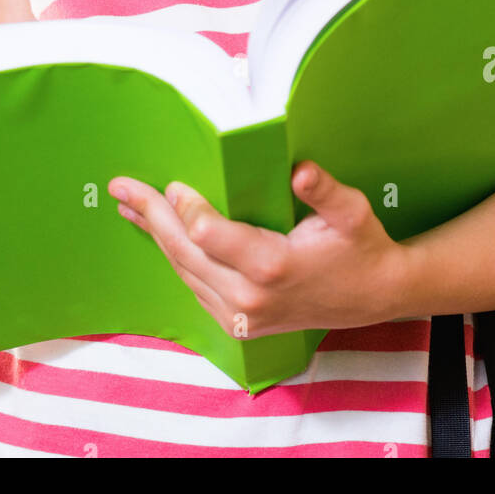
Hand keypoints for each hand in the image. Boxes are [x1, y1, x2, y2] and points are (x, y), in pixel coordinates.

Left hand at [107, 162, 407, 338]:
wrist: (373, 297)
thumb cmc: (361, 246)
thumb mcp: (351, 212)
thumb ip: (324, 189)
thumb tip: (300, 170)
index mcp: (273, 267)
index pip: (210, 236)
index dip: (187, 209)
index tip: (173, 184)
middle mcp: (249, 298)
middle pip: (185, 253)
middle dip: (150, 215)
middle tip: (121, 187)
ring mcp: (241, 316)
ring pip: (184, 271)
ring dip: (155, 235)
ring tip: (129, 205)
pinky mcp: (238, 323)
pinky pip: (195, 286)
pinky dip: (174, 257)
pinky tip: (160, 233)